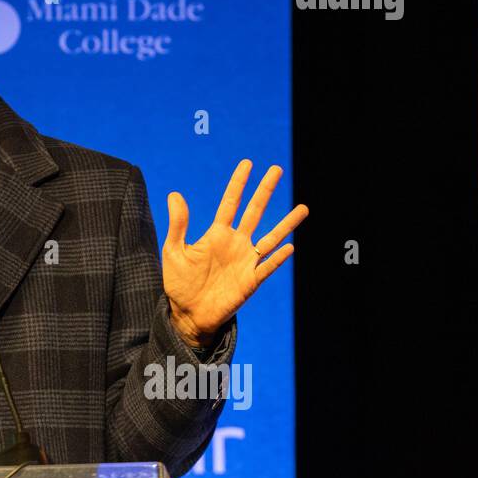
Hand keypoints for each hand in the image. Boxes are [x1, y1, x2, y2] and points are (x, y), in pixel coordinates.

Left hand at [162, 160, 307, 346]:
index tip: (247, 164)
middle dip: (265, 191)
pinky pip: (267, 267)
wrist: (188, 313)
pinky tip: (290, 246)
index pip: (230, 203)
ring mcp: (246, 261)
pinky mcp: (251, 281)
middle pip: (254, 212)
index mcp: (217, 234)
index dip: (239, 184)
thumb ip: (178, 224)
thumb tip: (175, 194)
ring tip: (303, 207)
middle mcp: (235, 243)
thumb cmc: (180, 282)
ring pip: (271, 237)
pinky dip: (278, 258)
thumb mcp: (174, 251)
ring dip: (286, 223)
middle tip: (276, 169)